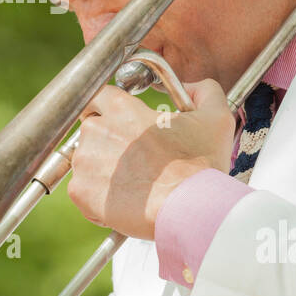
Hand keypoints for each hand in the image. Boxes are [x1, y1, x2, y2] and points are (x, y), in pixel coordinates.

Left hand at [66, 79, 236, 239]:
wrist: (191, 209)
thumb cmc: (202, 165)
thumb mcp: (215, 118)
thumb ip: (202, 91)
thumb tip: (189, 87)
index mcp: (121, 108)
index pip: (97, 97)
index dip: (107, 110)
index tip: (118, 124)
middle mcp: (97, 129)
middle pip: (90, 130)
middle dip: (105, 143)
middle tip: (129, 160)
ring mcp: (85, 161)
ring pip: (85, 162)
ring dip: (101, 171)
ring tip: (131, 185)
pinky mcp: (80, 191)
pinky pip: (81, 192)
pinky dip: (97, 200)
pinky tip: (123, 204)